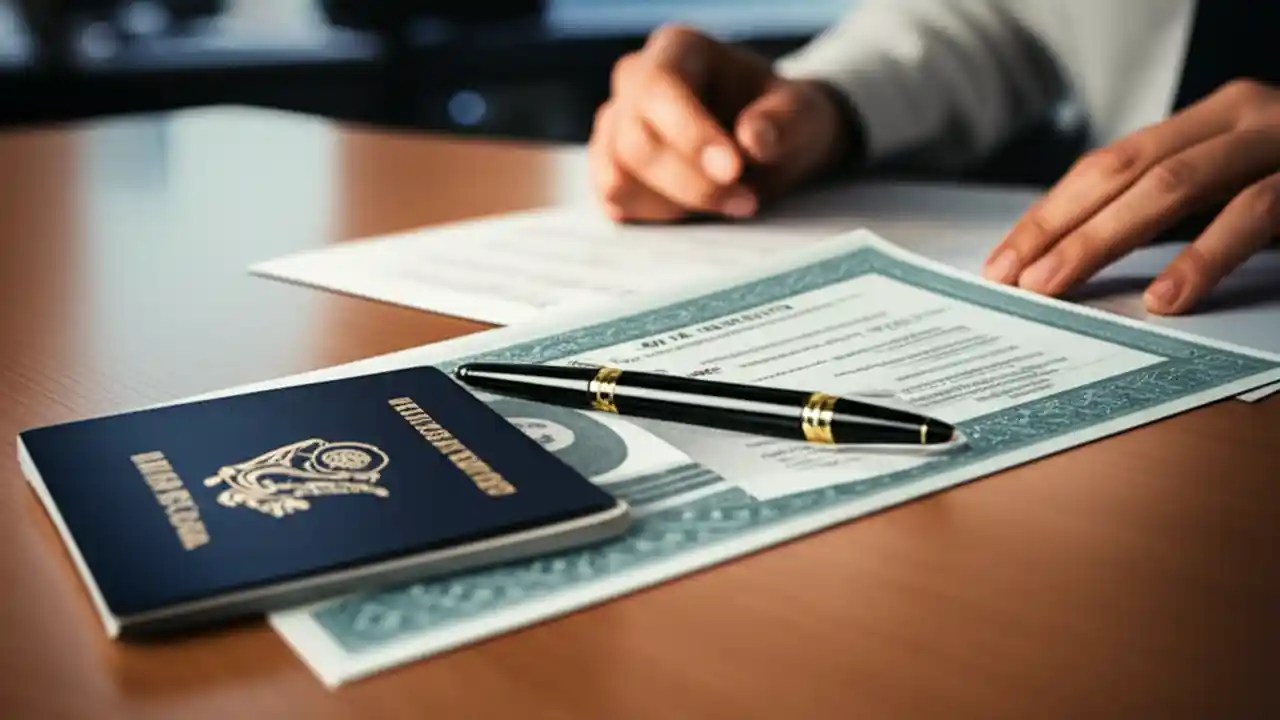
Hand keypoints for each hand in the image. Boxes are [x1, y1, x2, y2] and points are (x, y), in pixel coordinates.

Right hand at [589, 25, 846, 222]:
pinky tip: (697, 209)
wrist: (766, 148)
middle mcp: (634, 81)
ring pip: (618, 178)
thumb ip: (785, 123)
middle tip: (747, 202)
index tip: (732, 170)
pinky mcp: (609, 169)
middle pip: (637, 143)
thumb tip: (753, 138)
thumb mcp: (802, 115)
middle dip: (693, 184)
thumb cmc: (780, 121)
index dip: (691, 135)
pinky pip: (616, 202)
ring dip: (676, 205)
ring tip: (729, 201)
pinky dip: (658, 217)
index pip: (661, 89)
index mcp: (677, 50)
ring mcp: (614, 127)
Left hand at [983, 79, 1279, 314]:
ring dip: (1104, 240)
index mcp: (1205, 120)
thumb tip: (1081, 258)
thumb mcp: (1233, 187)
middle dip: (1058, 228)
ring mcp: (1279, 141)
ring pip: (1173, 186)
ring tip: (1056, 288)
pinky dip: (1204, 257)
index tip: (1003, 261)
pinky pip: (1253, 213)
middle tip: (1013, 280)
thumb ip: (1174, 209)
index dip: (1049, 213)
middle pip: (1122, 171)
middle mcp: (1236, 118)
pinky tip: (1164, 298)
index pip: (1105, 166)